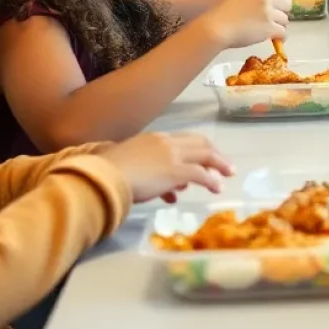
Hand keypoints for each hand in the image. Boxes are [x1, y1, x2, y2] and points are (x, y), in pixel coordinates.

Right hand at [99, 132, 233, 204]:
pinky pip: (200, 174)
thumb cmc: (108, 173)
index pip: (183, 140)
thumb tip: (171, 189)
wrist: (102, 178)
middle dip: (213, 153)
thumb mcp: (131, 165)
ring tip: (227, 174)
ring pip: (204, 155)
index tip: (203, 160)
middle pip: (199, 143)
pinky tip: (217, 187)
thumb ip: (151, 173)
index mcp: (154, 138)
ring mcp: (172, 155)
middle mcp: (166, 142)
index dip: (196, 149)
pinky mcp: (175, 171)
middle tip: (223, 164)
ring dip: (218, 164)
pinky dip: (211, 180)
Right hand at [203, 0, 289, 49]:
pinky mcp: (270, 29)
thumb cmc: (220, 13)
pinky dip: (281, 37)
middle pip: (286, 2)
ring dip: (280, 24)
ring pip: (285, 19)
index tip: (275, 2)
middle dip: (283, 10)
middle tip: (276, 17)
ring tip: (274, 30)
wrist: (216, 28)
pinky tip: (277, 39)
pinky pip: (283, 32)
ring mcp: (268, 14)